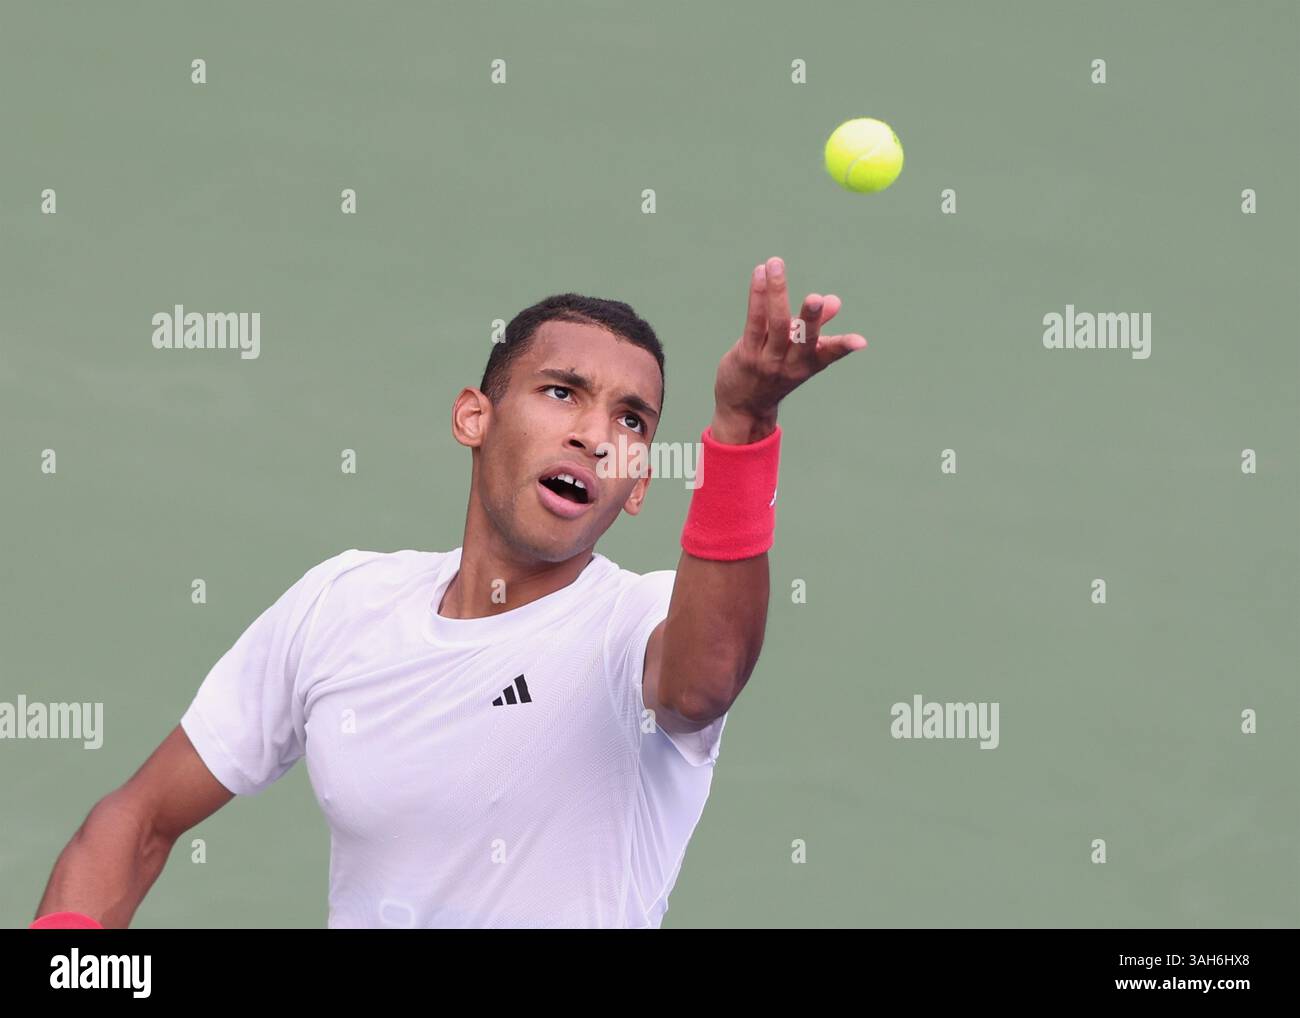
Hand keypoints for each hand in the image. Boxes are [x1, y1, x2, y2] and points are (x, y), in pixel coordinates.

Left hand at [712, 257, 866, 440]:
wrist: (743, 406)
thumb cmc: (775, 373)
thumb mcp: (799, 354)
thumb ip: (815, 325)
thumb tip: (834, 301)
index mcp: (809, 364)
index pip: (830, 354)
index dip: (845, 347)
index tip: (861, 342)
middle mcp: (790, 364)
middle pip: (803, 339)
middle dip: (810, 319)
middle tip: (815, 298)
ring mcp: (767, 360)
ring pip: (775, 323)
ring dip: (776, 291)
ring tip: (775, 263)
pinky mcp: (746, 353)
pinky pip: (754, 321)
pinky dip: (757, 296)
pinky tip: (760, 274)